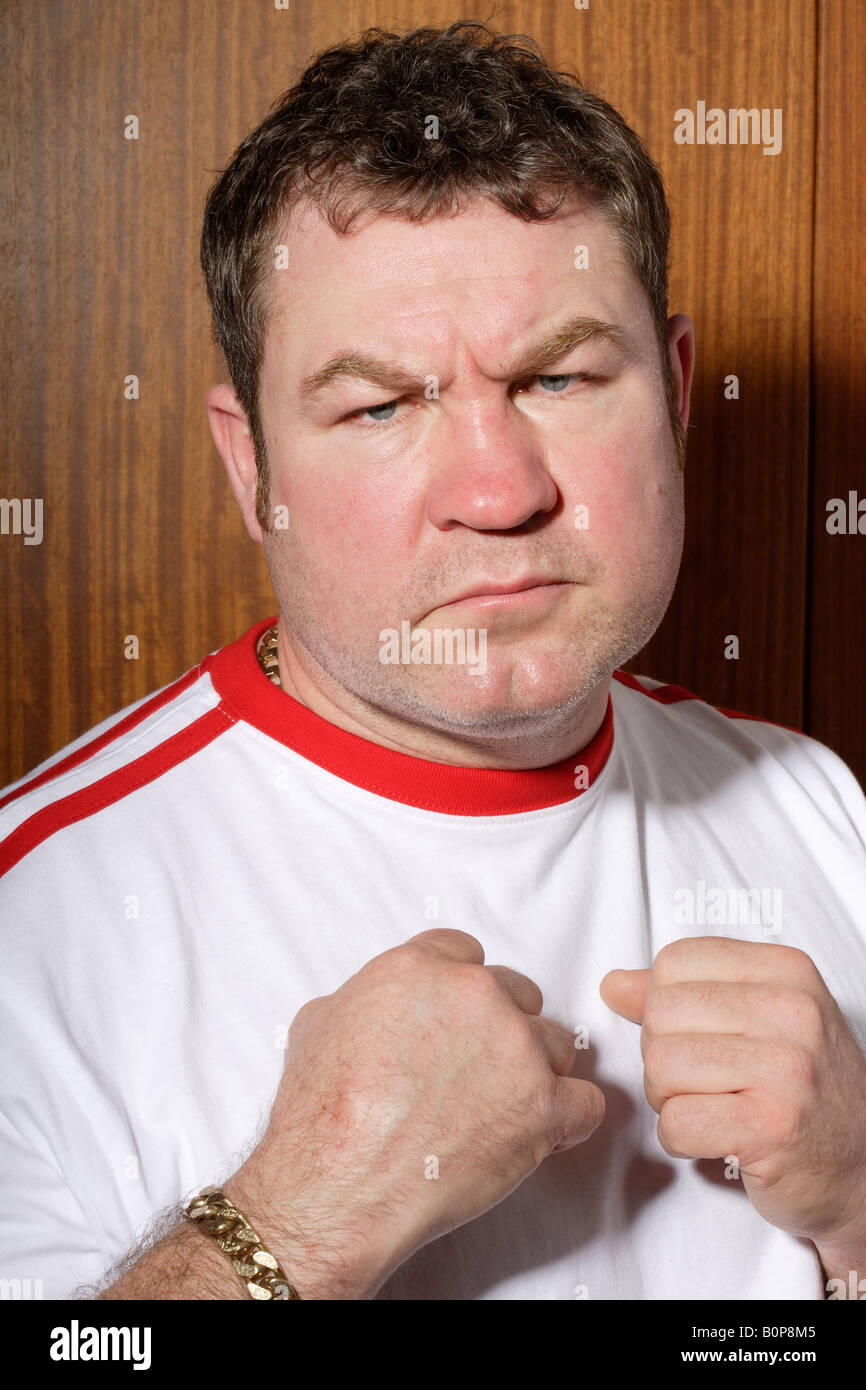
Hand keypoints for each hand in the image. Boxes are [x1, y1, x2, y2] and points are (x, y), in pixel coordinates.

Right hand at [232, 929, 603, 1297]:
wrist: (337, 1184)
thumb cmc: (321, 1115)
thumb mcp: (319, 1022)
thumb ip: (365, 999)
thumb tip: (374, 1011)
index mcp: (421, 967)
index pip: (467, 953)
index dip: (462, 992)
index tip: (458, 1021)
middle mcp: (475, 995)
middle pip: (518, 995)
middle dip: (502, 1031)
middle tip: (476, 1073)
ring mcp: (516, 1048)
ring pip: (555, 1046)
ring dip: (535, 1075)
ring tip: (500, 1112)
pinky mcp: (544, 1105)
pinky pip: (587, 1102)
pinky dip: (568, 1121)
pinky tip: (540, 1136)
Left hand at [600, 937, 865, 1252]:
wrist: (862, 1169)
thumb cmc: (805, 1092)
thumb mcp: (759, 1019)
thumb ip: (684, 993)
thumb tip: (614, 984)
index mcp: (787, 971)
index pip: (675, 961)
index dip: (665, 1004)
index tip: (697, 1034)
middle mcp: (792, 1012)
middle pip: (660, 1015)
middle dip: (662, 1056)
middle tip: (702, 1081)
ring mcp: (786, 1070)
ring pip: (660, 1067)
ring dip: (669, 1100)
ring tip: (711, 1107)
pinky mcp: (771, 1128)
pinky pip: (675, 1123)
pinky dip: (680, 1139)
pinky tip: (717, 1137)